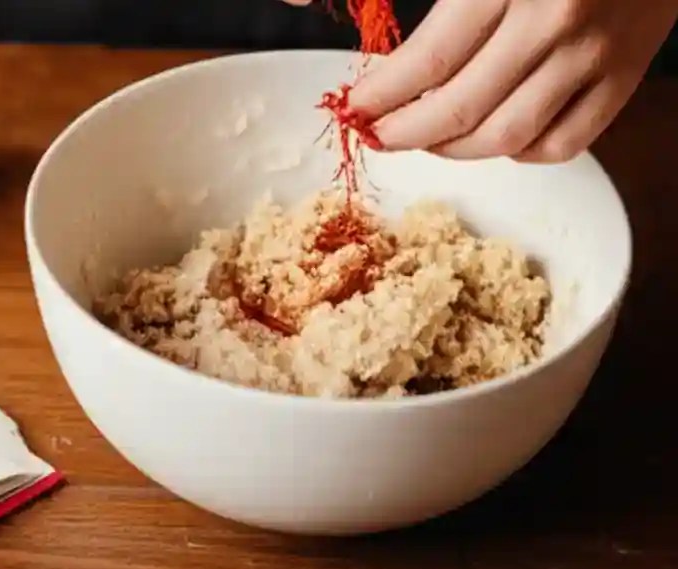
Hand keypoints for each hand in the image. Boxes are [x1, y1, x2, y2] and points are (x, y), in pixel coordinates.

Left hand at [347, 0, 677, 162]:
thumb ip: (429, 1)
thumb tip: (343, 35)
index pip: (428, 61)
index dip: (382, 97)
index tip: (356, 108)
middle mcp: (555, 20)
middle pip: (460, 110)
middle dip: (405, 133)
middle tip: (381, 133)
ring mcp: (596, 53)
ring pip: (507, 138)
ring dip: (454, 149)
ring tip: (429, 137)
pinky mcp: (626, 73)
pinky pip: (565, 143)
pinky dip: (520, 152)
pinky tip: (497, 132)